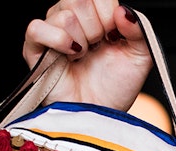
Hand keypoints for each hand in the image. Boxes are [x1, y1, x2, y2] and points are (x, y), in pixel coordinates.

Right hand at [23, 1, 151, 109]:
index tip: (114, 38)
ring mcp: (52, 31)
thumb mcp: (141, 58)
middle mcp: (72, 18)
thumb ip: (140, 30)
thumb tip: (123, 11)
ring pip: (64, 14)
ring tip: (82, 56)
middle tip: (97, 48)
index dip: (109, 15)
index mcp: (96, 15)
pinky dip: (57, 40)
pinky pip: (36, 28)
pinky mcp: (35, 48)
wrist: (100, 114)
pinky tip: (70, 54)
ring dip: (80, 39)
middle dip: (96, 28)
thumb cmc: (116, 87)